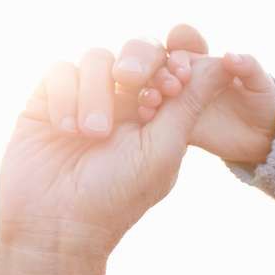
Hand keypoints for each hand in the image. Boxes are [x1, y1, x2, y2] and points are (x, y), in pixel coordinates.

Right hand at [0, 43, 235, 261]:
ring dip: (97, 91)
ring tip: (93, 133)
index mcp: (158, 114)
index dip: (172, 66)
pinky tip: (66, 130)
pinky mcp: (48, 100)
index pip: (171, 66)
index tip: (171, 87)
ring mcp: (85, 98)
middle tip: (131, 81)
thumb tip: (226, 64)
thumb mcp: (163, 149)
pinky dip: (65, 96)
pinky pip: (59, 71)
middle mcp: (123, 102)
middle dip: (138, 61)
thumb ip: (190, 104)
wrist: (58, 224)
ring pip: (95, 58)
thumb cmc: (118, 194)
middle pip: (135, 50)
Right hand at [111, 23, 274, 166]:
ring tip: (153, 102)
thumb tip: (229, 56)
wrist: (262, 136)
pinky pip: (154, 116)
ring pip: (150, 88)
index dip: (178, 57)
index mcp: (202, 62)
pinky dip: (146, 114)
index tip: (185, 73)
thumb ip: (248, 67)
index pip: (181, 48)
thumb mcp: (262, 85)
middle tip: (169, 87)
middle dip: (156, 71)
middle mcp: (183, 77)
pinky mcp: (172, 123)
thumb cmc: (263, 102)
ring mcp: (175, 100)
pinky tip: (146, 117)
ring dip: (147, 90)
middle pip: (157, 65)